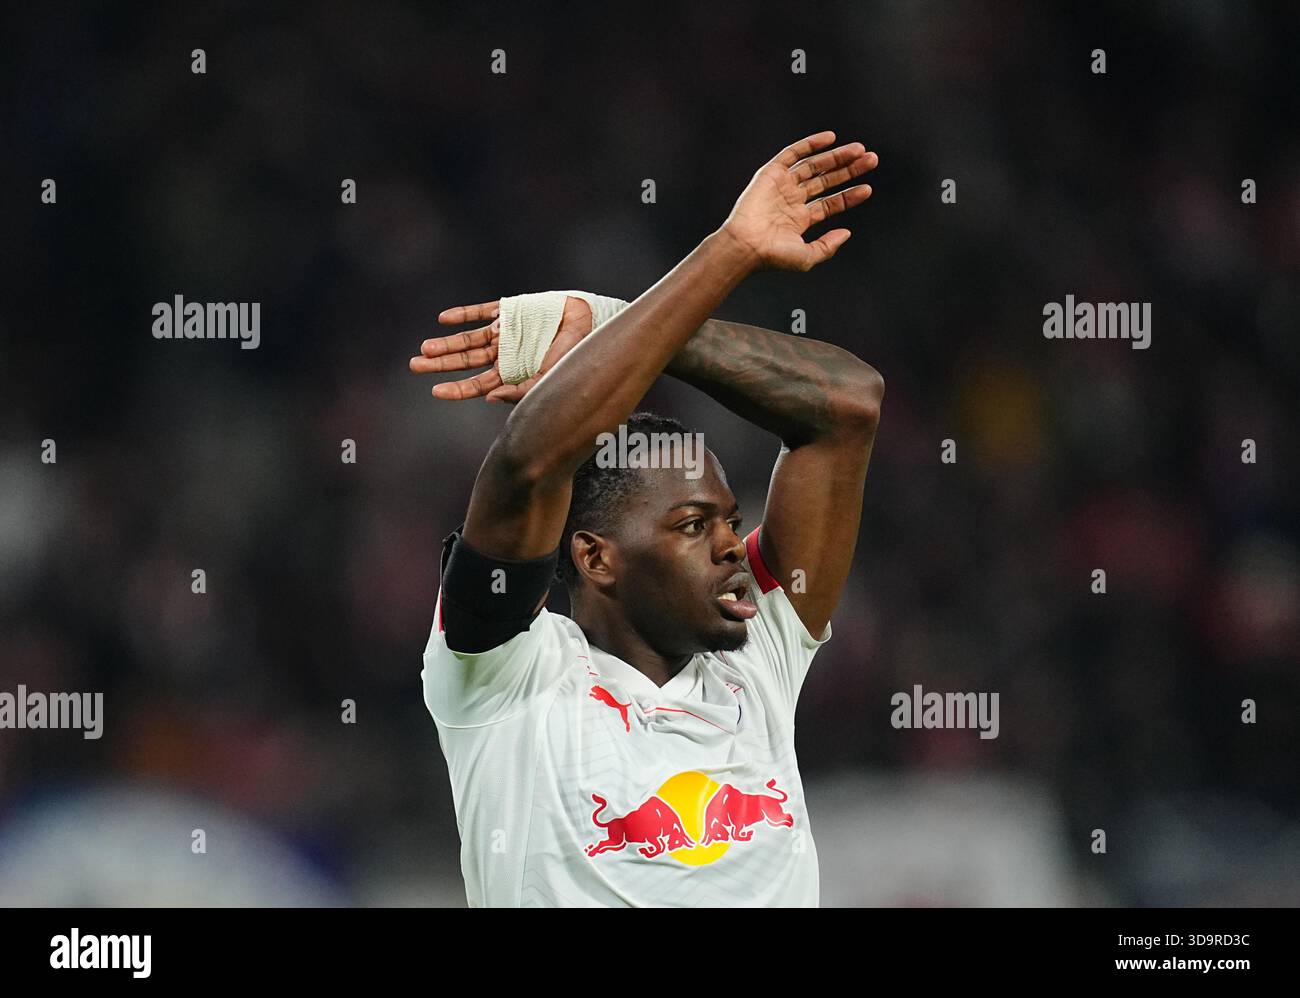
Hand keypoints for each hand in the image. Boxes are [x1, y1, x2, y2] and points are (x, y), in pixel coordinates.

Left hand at [409, 295, 593, 402]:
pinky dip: (463, 314)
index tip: (435, 391)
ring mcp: (506, 331)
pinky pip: (482, 311)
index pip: (478, 384)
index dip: (457, 389)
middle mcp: (505, 353)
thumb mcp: (549, 379)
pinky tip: (444, 319)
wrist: (591, 322)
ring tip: (425, 347)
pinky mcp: (510, 309)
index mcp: (512, 372)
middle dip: (441, 364)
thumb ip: (520, 390)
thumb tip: (490, 398)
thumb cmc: (575, 356)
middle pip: (466, 361)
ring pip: (469, 339)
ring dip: (447, 343)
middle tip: (415, 365)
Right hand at [719, 130, 876, 271]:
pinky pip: (793, 154)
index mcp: (800, 219)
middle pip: (826, 181)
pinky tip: (831, 138)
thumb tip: (847, 233)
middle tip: (872, 160)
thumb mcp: (807, 257)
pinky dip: (810, 144)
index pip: (830, 203)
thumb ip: (828, 246)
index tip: (868, 189)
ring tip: (860, 150)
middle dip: (849, 170)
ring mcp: (782, 186)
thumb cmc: (772, 256)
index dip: (849, 196)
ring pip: (814, 166)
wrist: (746, 245)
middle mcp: (792, 200)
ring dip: (837, 157)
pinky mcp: (771, 173)